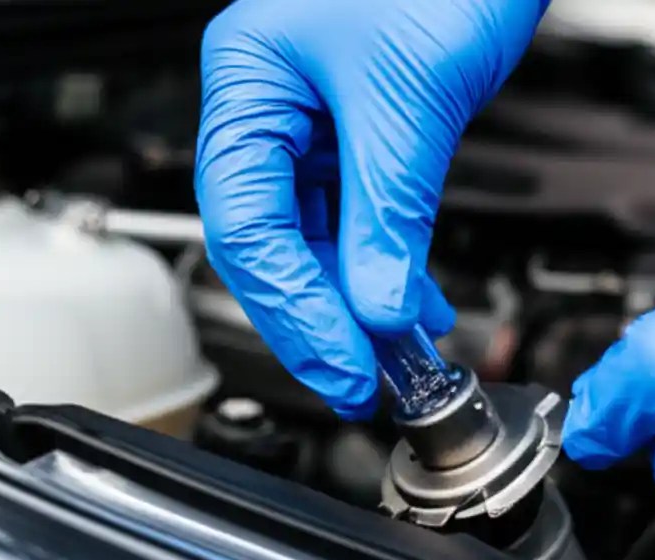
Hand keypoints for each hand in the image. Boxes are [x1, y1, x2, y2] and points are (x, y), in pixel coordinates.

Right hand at [195, 0, 548, 418]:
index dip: (296, 309)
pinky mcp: (353, 127)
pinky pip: (351, 214)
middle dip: (316, 318)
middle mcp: (265, 104)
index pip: (246, 226)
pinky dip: (378, 264)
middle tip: (359, 381)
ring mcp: (307, 118)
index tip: (347, 364)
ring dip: (350, 303)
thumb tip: (380, 309)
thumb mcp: (409, 98)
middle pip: (268, 243)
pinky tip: (409, 305)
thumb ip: (388, 212)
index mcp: (246, 83)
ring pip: (309, 238)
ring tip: (390, 359)